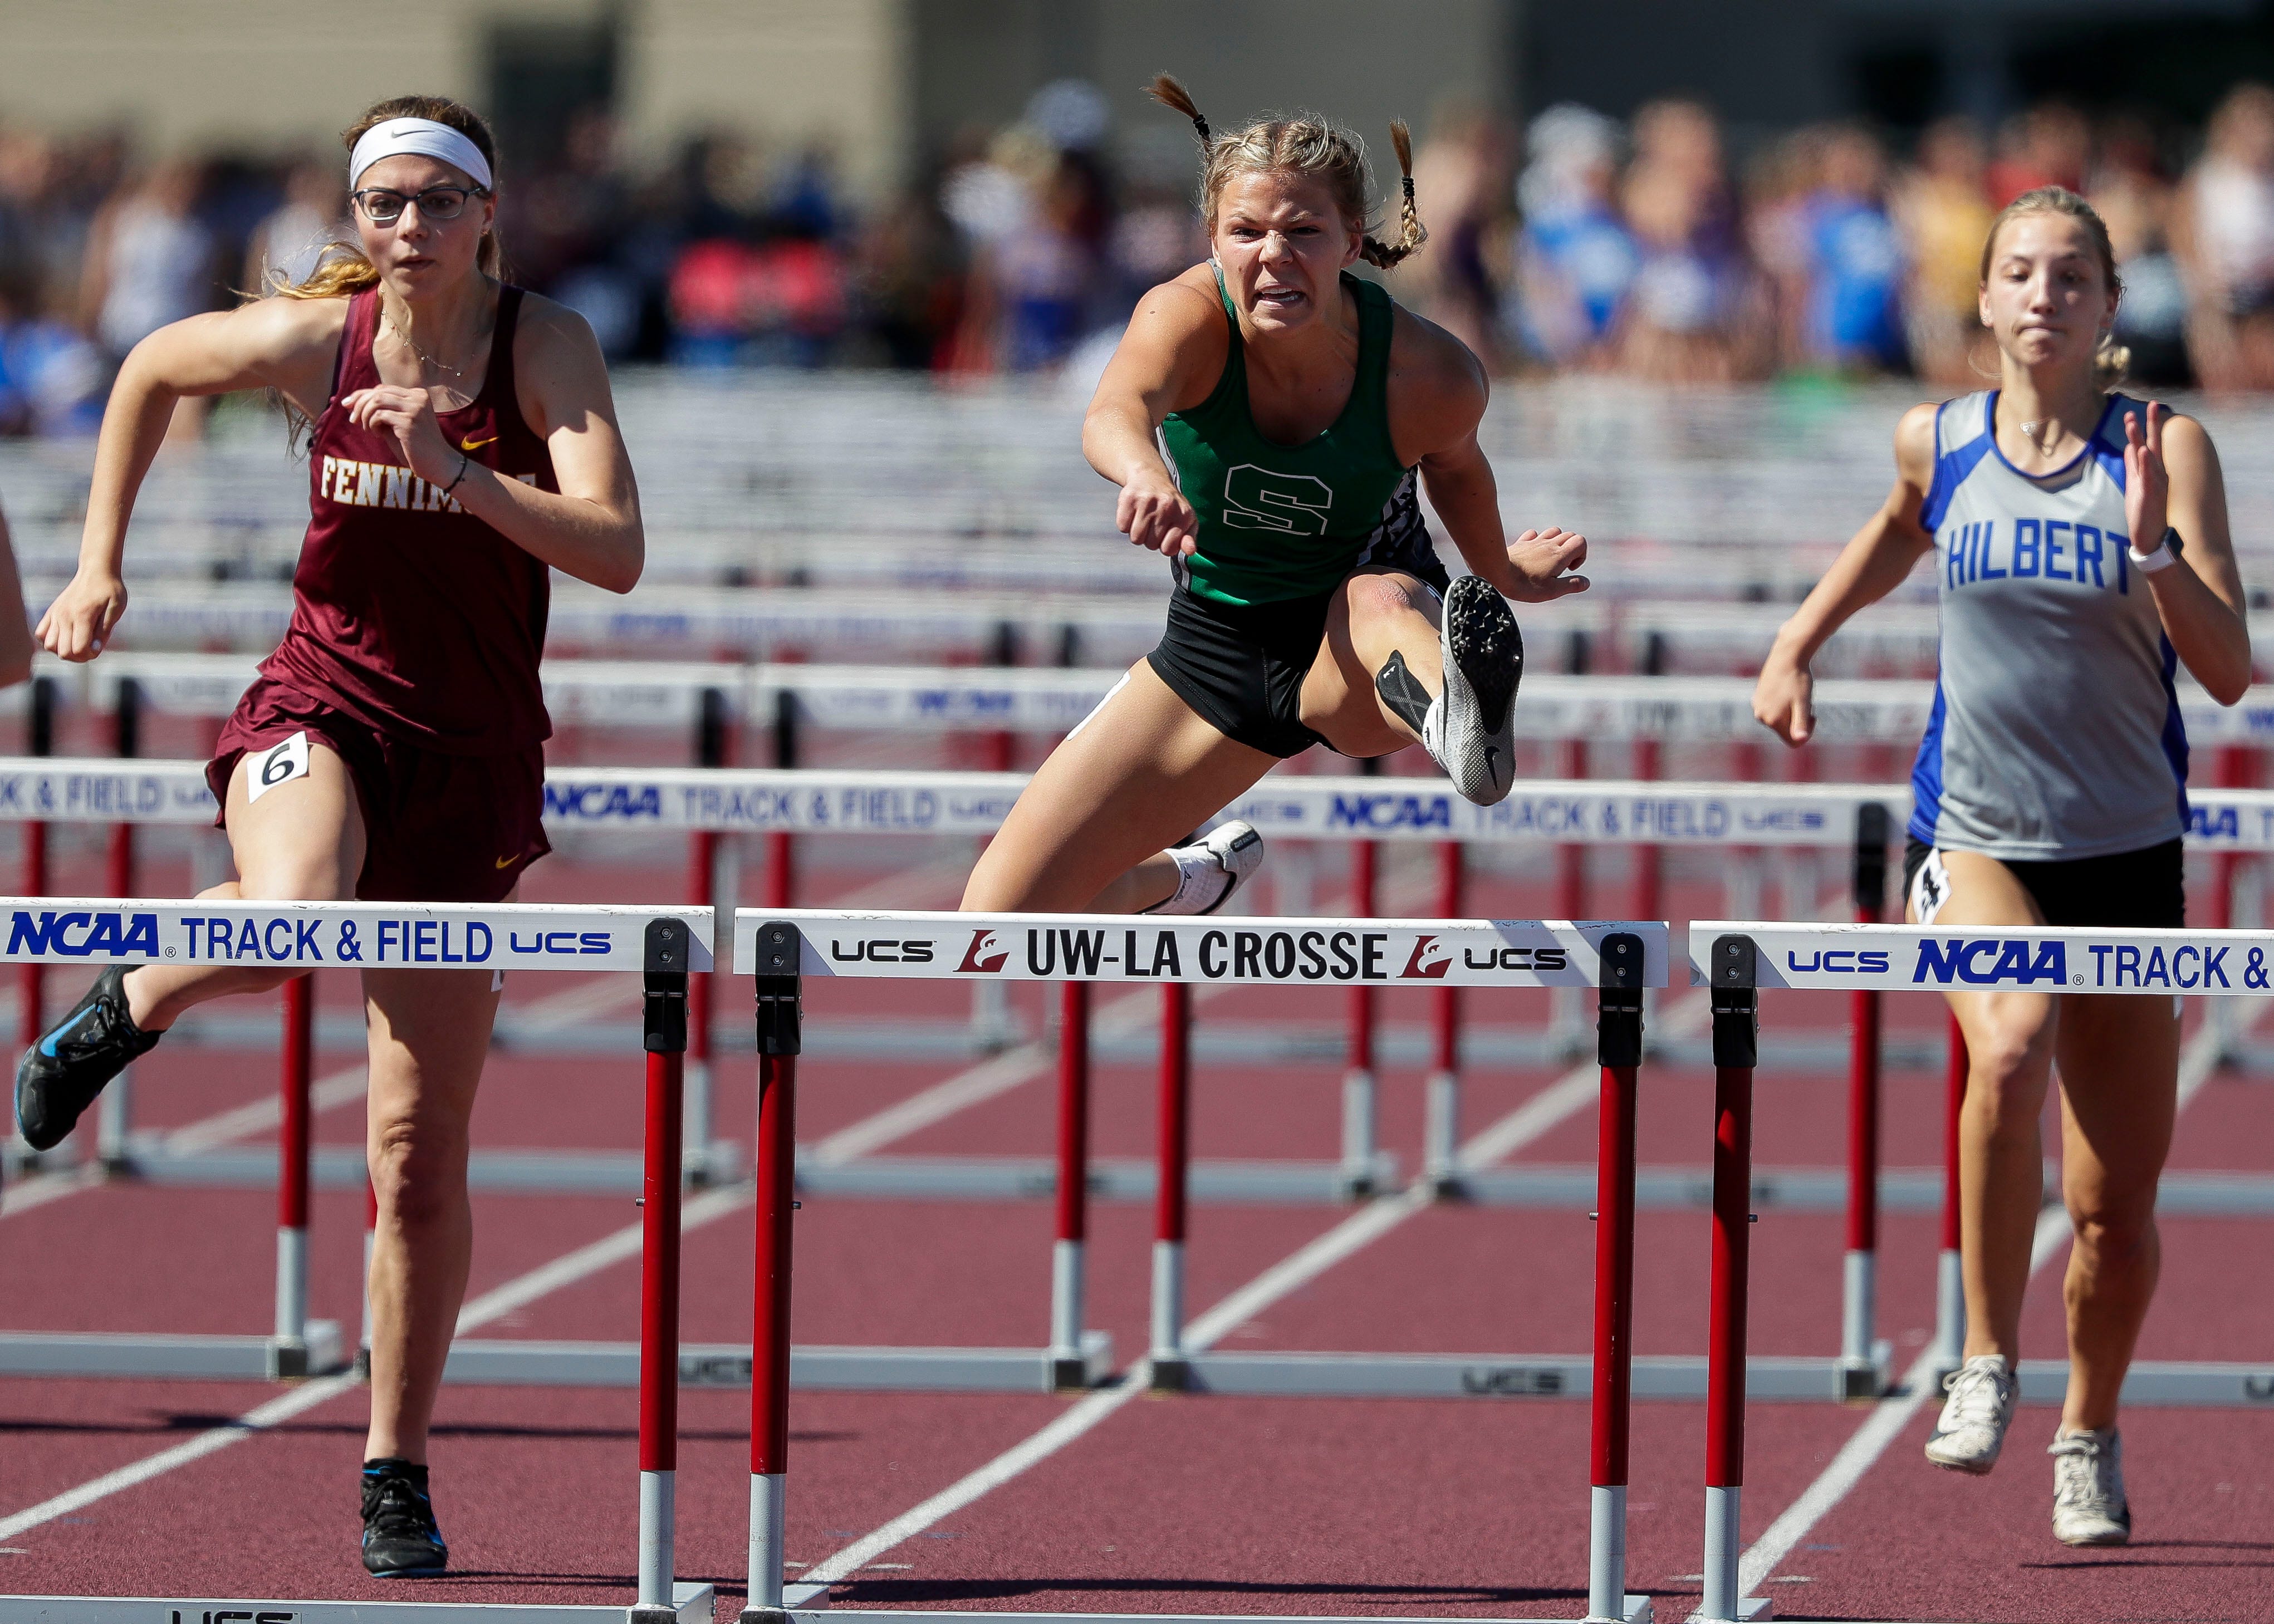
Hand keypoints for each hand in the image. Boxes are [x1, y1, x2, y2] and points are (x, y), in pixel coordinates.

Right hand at [36, 568, 128, 661]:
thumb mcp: (116, 609)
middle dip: (79, 656)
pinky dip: (50, 640)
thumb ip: (104, 630)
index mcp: (82, 616)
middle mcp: (64, 616)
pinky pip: (40, 634)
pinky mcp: (51, 612)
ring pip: (49, 645)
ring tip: (78, 642)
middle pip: (63, 652)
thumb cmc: (110, 590)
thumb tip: (94, 649)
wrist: (96, 571)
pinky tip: (65, 637)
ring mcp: (55, 614)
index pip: (78, 650)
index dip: (90, 655)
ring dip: (63, 649)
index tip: (98, 646)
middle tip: (90, 646)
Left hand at [340, 384, 457, 486]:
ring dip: (365, 415)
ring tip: (368, 429)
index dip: (361, 395)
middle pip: (377, 392)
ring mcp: (415, 408)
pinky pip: (380, 415)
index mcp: (417, 395)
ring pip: (376, 400)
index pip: (382, 388)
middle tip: (352, 420)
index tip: (348, 406)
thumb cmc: (416, 447)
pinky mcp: (409, 421)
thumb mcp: (397, 424)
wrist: (439, 464)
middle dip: (359, 404)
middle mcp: (418, 397)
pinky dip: (372, 424)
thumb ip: (381, 411)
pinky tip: (377, 435)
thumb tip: (352, 403)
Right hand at [1116, 473, 1198, 557]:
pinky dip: (1125, 523)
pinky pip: (1123, 526)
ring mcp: (1148, 500)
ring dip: (1137, 533)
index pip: (1168, 549)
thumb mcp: (1186, 521)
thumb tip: (1190, 551)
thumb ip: (1189, 539)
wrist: (1151, 477)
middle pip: (1150, 545)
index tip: (1165, 534)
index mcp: (1184, 515)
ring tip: (1143, 519)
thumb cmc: (1170, 504)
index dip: (1163, 545)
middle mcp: (1167, 506)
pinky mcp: (1130, 497)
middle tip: (1153, 523)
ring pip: (1136, 538)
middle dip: (1150, 538)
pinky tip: (1134, 512)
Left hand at [1500, 526, 1588, 601]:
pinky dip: (1538, 540)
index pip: (1581, 541)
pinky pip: (1534, 534)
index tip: (1570, 569)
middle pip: (1569, 535)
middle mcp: (1549, 544)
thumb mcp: (1552, 591)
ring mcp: (1535, 541)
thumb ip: (1571, 585)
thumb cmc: (1525, 585)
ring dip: (1556, 542)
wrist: (1498, 573)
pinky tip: (1532, 552)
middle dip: (1571, 549)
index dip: (1581, 554)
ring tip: (1548, 559)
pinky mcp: (1521, 542)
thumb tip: (1586, 583)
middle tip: (1560, 567)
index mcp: (1559, 555)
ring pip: (1554, 531)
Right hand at [1752, 647, 1815, 747]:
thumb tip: (1801, 740)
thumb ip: (1801, 724)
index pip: (1793, 741)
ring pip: (1779, 719)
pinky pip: (1772, 710)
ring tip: (1795, 694)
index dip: (1807, 731)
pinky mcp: (1756, 698)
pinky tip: (1786, 689)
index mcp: (1773, 720)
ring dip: (1790, 712)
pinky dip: (1782, 704)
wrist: (1787, 656)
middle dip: (1797, 720)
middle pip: (1785, 730)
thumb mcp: (1803, 703)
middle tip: (1804, 702)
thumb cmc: (1798, 680)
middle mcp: (1761, 716)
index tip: (1813, 715)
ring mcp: (1757, 707)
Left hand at [2123, 400, 2168, 551]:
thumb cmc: (2143, 511)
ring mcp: (2154, 483)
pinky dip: (2145, 463)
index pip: (2148, 443)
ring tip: (2134, 421)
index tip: (2139, 409)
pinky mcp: (2149, 494)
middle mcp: (2156, 473)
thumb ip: (2133, 466)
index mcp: (2151, 470)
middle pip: (2153, 443)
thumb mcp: (2135, 484)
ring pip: (2148, 456)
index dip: (2144, 426)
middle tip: (2152, 404)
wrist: (2150, 536)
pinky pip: (2147, 476)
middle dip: (2151, 424)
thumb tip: (2131, 447)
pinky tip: (2143, 451)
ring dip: (2141, 439)